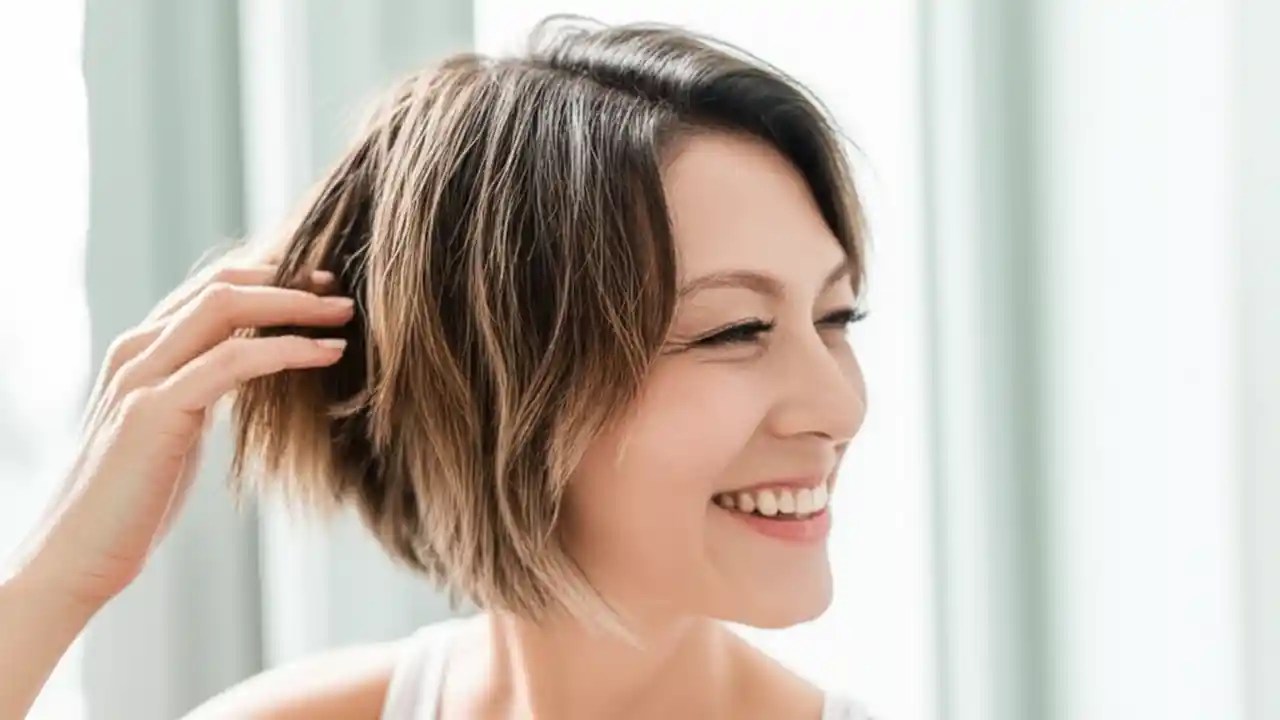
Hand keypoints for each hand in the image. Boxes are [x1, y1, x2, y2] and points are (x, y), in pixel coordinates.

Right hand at [8, 254, 354, 610]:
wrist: (80, 557)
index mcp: (141, 352)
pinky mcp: (154, 410)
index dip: (269, 278)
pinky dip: (286, 349)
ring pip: (224, 308)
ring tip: (343, 314)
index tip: (320, 284)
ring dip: (293, 304)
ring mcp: (141, 377)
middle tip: (340, 287)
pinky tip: (327, 353)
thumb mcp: (177, 429)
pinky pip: (231, 360)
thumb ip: (203, 391)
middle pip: (220, 285)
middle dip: (287, 278)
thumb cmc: (135, 501)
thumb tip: (251, 371)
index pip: (209, 289)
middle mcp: (136, 352)